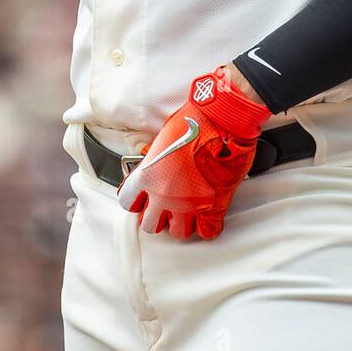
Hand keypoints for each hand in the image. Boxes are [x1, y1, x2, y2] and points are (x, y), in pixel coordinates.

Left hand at [117, 66, 270, 239]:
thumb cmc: (195, 119)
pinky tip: (208, 216)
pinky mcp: (213, 207)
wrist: (223, 118)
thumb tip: (152, 158)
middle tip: (165, 207)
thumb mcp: (165, 135)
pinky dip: (207, 227)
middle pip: (150, 224)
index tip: (142, 198)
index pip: (128, 201)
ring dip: (181, 223)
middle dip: (157, 217)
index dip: (136, 200)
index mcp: (147, 175)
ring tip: (188, 212)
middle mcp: (164, 194)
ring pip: (178, 232)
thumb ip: (155, 155)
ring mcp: (188, 204)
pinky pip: (207, 232)